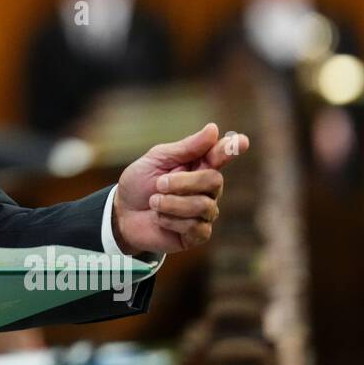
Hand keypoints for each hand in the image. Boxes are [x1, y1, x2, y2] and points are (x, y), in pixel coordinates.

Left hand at [113, 122, 249, 254]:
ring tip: (154, 202)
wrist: (122, 213)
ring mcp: (204, 213)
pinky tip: (159, 219)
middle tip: (159, 184)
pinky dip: (171, 221)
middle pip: (214, 181)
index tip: (241, 141)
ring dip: (172, 203)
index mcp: (198, 166)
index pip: (221, 155)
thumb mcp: (157, 160)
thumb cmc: (140, 183)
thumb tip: (214, 129)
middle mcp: (206, 189)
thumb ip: (185, 148)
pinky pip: (196, 228)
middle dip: (183, 182)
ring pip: (204, 206)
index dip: (231, 149)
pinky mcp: (197, 235)